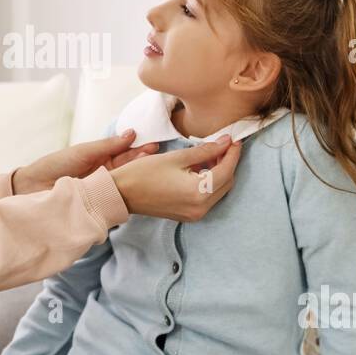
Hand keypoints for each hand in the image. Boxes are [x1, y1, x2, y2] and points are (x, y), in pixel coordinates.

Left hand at [12, 129, 159, 194]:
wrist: (33, 187)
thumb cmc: (55, 165)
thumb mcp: (83, 151)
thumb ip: (107, 145)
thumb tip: (131, 133)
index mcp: (102, 160)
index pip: (125, 153)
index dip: (139, 148)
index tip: (154, 143)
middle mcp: (105, 175)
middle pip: (129, 167)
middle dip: (143, 160)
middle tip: (158, 153)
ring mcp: (103, 189)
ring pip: (125, 181)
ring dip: (137, 174)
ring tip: (151, 166)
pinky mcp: (99, 203)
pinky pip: (116, 196)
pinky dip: (127, 191)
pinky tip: (137, 185)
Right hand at [110, 134, 241, 221]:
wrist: (121, 194)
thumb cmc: (144, 173)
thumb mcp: (176, 157)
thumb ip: (205, 150)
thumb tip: (226, 142)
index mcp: (198, 193)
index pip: (226, 170)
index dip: (233, 153)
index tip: (234, 139)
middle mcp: (200, 208)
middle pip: (226, 183)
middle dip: (228, 163)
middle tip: (223, 144)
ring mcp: (194, 215)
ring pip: (218, 191)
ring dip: (219, 172)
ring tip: (211, 153)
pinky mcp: (188, 215)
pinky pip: (207, 197)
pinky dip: (209, 182)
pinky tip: (201, 167)